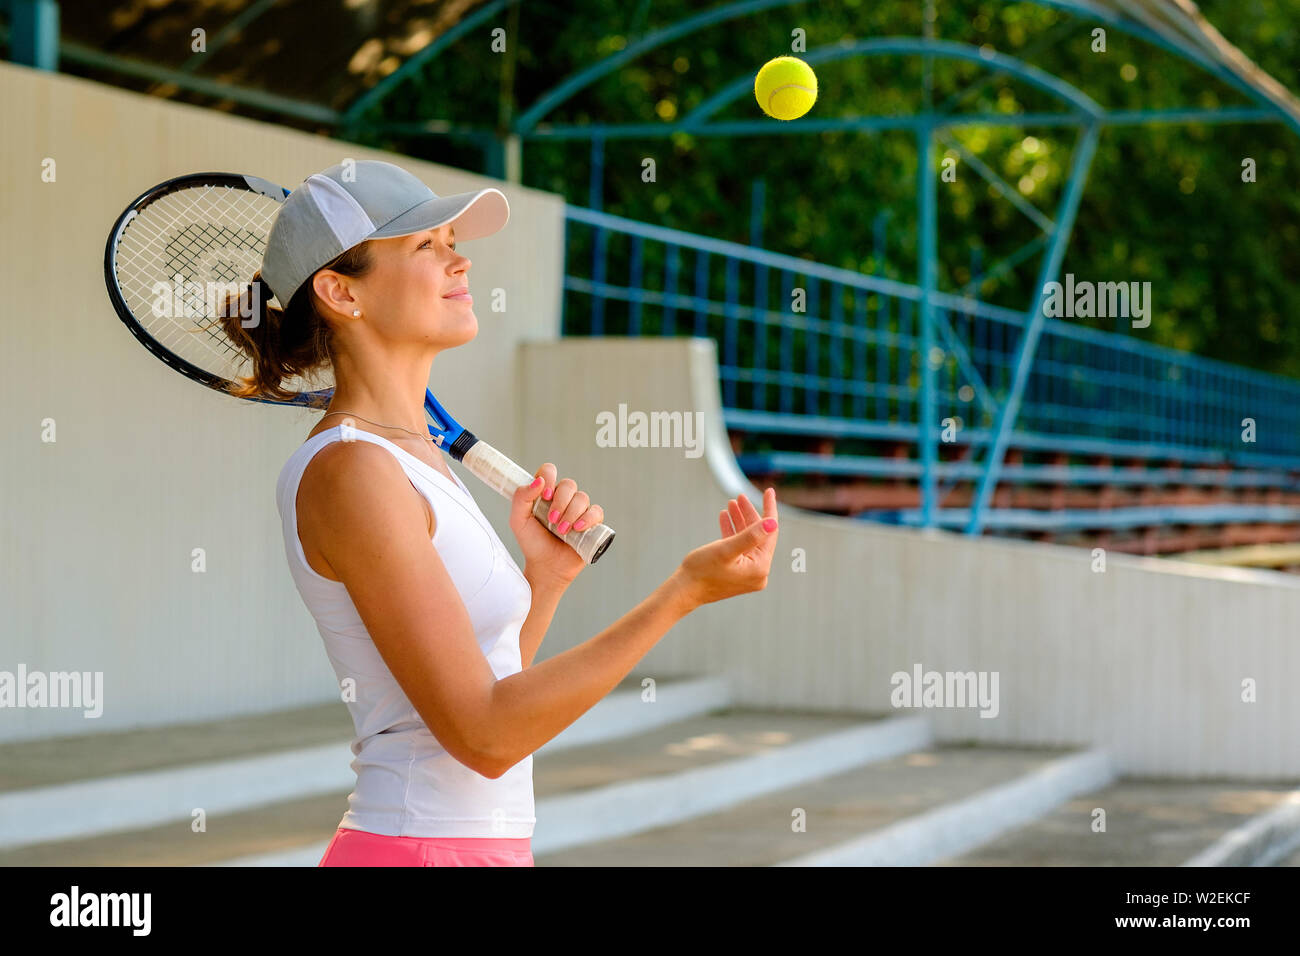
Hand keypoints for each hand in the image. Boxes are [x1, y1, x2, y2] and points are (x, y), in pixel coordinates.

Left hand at [509, 463, 603, 587]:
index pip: (549, 471)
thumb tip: (539, 481)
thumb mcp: (518, 521)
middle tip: (551, 520)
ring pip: (582, 497)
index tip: (543, 496)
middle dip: (560, 502)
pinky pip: (596, 511)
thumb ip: (521, 497)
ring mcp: (579, 510)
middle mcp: (563, 498)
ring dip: (571, 513)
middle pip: (568, 484)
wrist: (546, 567)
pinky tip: (577, 529)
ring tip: (562, 531)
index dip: (548, 478)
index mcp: (545, 493)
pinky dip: (588, 519)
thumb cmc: (532, 543)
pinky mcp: (592, 523)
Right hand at [674, 488, 778, 607]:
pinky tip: (725, 517)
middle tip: (739, 496)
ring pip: (747, 540)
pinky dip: (732, 532)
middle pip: (758, 535)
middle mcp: (758, 572)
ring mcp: (747, 573)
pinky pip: (738, 547)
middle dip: (749, 514)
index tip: (769, 490)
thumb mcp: (726, 549)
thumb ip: (750, 535)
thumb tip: (772, 522)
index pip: (770, 532)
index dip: (769, 509)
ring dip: (739, 521)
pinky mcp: (736, 572)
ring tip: (731, 503)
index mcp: (760, 567)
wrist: (683, 592)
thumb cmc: (702, 570)